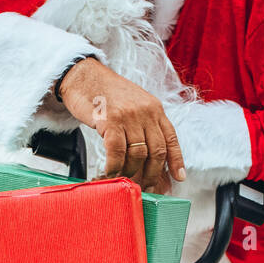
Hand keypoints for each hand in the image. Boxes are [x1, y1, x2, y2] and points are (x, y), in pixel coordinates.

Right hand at [58, 57, 185, 191]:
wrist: (84, 76)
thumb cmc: (106, 94)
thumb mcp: (134, 105)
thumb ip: (144, 125)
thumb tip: (148, 156)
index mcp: (155, 109)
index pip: (171, 138)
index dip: (176, 160)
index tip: (179, 177)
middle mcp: (146, 112)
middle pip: (157, 151)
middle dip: (152, 174)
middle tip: (145, 186)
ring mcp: (129, 116)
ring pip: (138, 155)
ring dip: (130, 171)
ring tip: (122, 177)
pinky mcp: (110, 121)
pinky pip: (117, 153)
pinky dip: (114, 167)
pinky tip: (110, 172)